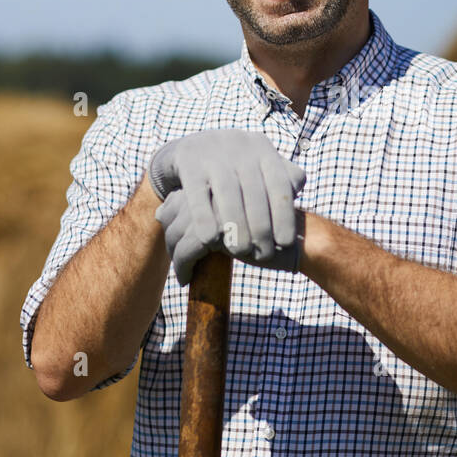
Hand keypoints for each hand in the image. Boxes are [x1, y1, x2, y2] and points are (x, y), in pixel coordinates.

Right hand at [147, 129, 305, 267]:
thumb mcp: (258, 167)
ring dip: (236, 224)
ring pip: (228, 192)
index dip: (284, 214)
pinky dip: (204, 216)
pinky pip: (197, 192)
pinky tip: (210, 239)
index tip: (285, 242)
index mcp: (262, 148)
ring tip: (240, 251)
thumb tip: (297, 193)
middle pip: (254, 190)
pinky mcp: (188, 160)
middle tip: (263, 253)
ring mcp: (213, 151)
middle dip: (261, 225)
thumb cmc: (234, 167)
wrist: (191, 147)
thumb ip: (282, 178)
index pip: (279, 183)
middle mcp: (240, 145)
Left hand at [155, 190, 305, 283]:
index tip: (179, 245)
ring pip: (177, 232)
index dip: (173, 225)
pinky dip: (183, 267)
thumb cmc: (264, 228)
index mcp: (217, 177)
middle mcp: (214, 187)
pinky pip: (187, 249)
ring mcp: (215, 207)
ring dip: (177, 256)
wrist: (297, 241)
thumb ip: (198, 207)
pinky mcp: (219, 231)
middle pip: (174, 216)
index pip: (177, 201)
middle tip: (179, 260)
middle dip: (172, 241)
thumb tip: (159, 210)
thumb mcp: (229, 214)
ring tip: (183, 271)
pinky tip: (186, 279)